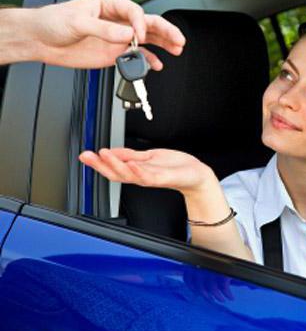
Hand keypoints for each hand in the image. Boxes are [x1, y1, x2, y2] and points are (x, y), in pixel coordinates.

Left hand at [24, 0, 184, 68]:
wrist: (41, 40)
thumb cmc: (54, 22)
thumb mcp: (76, 22)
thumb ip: (102, 29)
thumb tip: (125, 35)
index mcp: (110, 5)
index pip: (135, 12)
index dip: (141, 23)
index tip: (140, 35)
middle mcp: (118, 21)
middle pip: (148, 24)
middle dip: (165, 31)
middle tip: (178, 40)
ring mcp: (119, 38)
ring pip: (148, 40)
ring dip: (164, 44)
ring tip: (177, 49)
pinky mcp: (115, 53)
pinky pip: (138, 56)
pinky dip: (149, 60)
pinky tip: (158, 64)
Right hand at [79, 147, 214, 194]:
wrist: (195, 175)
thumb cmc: (174, 167)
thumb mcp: (148, 157)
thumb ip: (129, 155)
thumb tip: (110, 151)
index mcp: (136, 171)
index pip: (112, 168)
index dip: (97, 163)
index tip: (85, 155)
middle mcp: (140, 176)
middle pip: (116, 173)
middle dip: (100, 165)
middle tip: (88, 156)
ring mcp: (151, 178)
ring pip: (129, 175)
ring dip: (115, 165)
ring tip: (105, 155)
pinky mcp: (163, 178)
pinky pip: (147, 177)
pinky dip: (138, 171)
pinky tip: (130, 164)